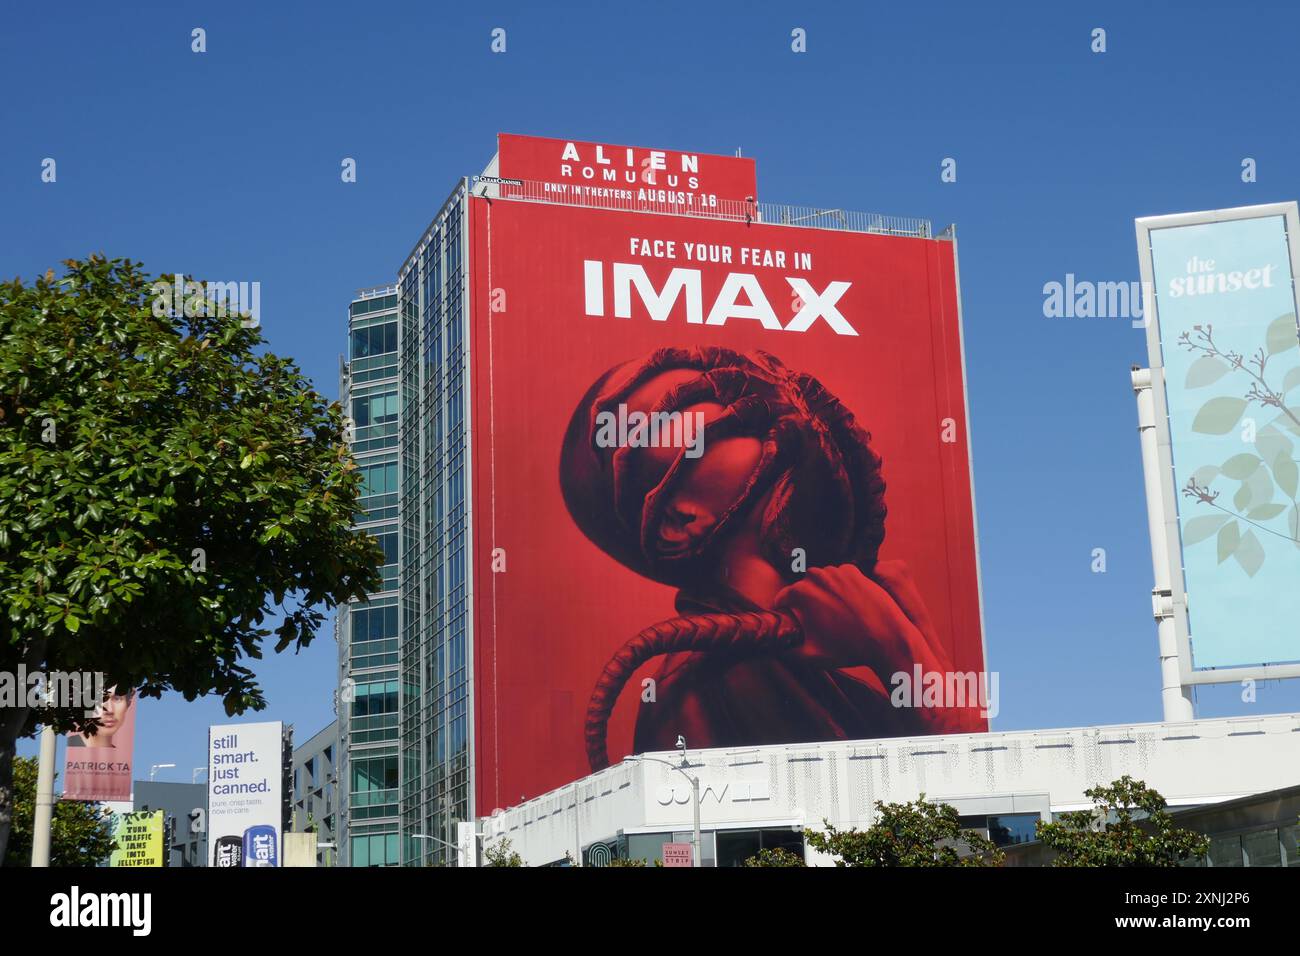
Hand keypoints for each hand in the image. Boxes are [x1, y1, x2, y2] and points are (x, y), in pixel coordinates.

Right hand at [773, 562, 950, 678]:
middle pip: (802, 588)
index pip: (782, 598)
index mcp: (801, 592)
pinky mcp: (855, 571)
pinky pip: (839, 578)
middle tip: (816, 621)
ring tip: (833, 614)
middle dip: (805, 602)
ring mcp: (837, 571)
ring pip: (821, 581)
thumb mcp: (812, 655)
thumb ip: (788, 649)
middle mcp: (817, 576)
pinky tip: (848, 605)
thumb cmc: (850, 649)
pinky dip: (840, 588)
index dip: (784, 611)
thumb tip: (775, 646)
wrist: (886, 639)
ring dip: (823, 593)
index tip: (792, 621)